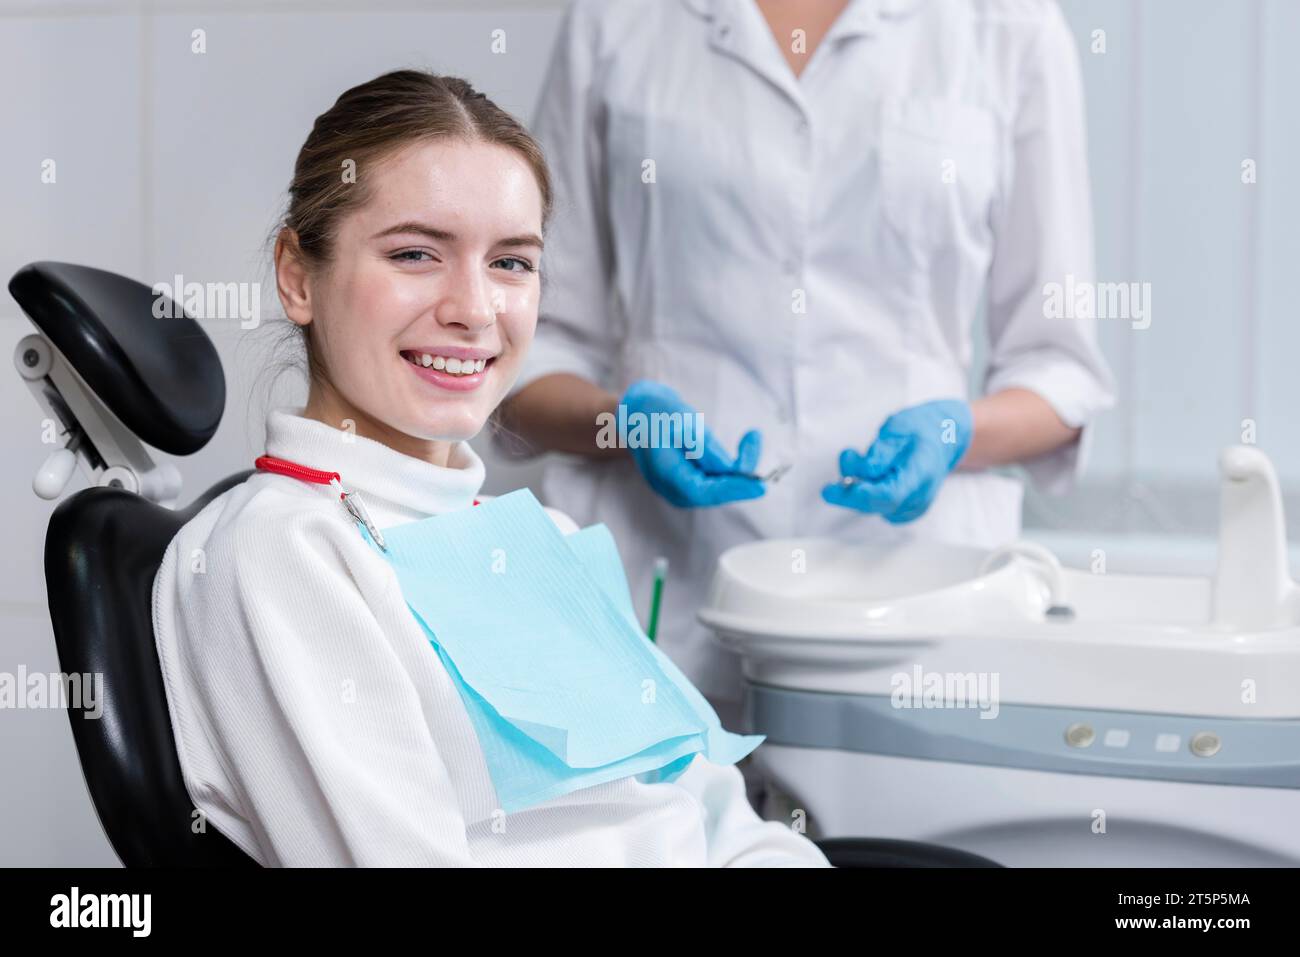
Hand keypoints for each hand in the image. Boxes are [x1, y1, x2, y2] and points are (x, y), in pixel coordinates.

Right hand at [619, 380, 764, 507]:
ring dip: (741, 467)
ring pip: (719, 486)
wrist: (636, 412)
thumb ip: (703, 446)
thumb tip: (731, 470)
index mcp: (664, 474)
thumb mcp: (679, 420)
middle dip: (741, 475)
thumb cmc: (655, 412)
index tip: (759, 486)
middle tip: (755, 441)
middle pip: (713, 492)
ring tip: (752, 438)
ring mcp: (681, 486)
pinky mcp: (691, 480)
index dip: (731, 490)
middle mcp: (672, 488)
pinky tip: (748, 440)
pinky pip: (718, 479)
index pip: (702, 492)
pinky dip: (735, 465)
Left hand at [821, 399, 971, 521]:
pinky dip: (863, 489)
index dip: (857, 495)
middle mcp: (918, 497)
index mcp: (921, 474)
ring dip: (855, 483)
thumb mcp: (898, 427)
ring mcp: (912, 508)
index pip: (888, 495)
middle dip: (847, 487)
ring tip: (856, 454)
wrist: (944, 438)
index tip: (829, 489)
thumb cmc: (920, 429)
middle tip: (845, 456)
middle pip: (874, 504)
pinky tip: (868, 471)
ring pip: (870, 505)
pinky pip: (874, 505)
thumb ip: (879, 453)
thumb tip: (861, 471)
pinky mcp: (902, 511)